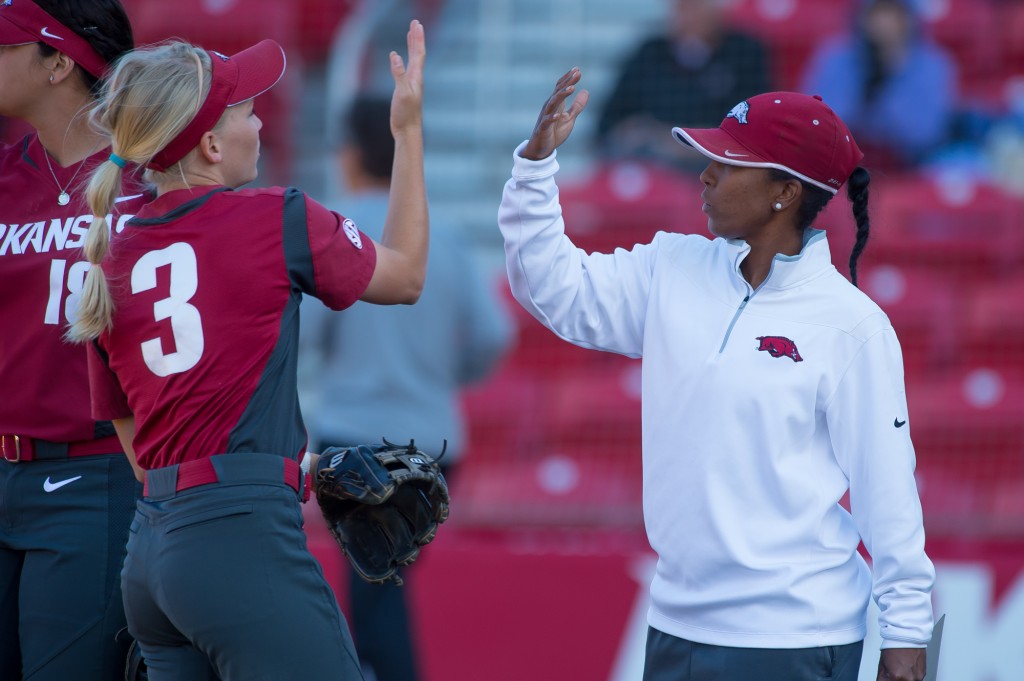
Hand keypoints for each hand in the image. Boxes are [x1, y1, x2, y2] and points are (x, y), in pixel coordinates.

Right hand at [389, 19, 425, 136]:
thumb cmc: (406, 115)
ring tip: (411, 34)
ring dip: (411, 46)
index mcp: (416, 77)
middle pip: (417, 53)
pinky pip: (405, 69)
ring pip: (412, 60)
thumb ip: (399, 75)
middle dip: (416, 37)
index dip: (417, 38)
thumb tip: (395, 56)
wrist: (408, 131)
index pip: (418, 53)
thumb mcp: (401, 93)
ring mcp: (410, 84)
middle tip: (415, 23)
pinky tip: (398, 58)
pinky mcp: (404, 90)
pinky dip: (402, 60)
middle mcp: (415, 78)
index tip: (416, 24)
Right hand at [521, 67, 589, 160]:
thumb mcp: (569, 118)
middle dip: (568, 82)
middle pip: (558, 91)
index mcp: (556, 104)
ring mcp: (545, 117)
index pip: (561, 87)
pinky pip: (547, 122)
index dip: (569, 78)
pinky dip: (552, 118)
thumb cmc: (555, 132)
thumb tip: (586, 91)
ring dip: (562, 95)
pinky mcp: (543, 129)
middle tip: (577, 73)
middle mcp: (549, 107)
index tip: (578, 69)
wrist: (541, 148)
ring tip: (572, 88)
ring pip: (553, 103)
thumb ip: (577, 106)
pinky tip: (558, 115)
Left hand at [877, 647, 925, 680]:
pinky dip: (910, 675)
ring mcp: (918, 677)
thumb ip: (883, 677)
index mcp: (897, 676)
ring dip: (904, 678)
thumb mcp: (883, 663)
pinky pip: (915, 679)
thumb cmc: (895, 646)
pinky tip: (907, 667)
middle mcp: (909, 679)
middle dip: (895, 679)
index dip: (888, 680)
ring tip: (900, 668)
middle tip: (892, 672)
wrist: (908, 636)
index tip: (888, 678)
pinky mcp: (923, 674)